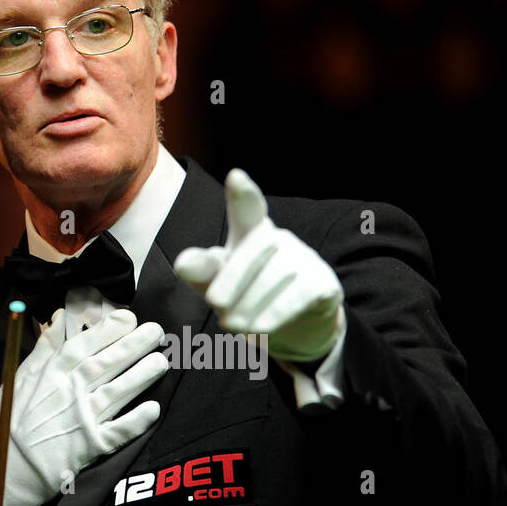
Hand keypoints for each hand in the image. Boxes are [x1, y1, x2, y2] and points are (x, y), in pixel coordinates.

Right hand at [0, 308, 167, 505]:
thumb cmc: (6, 421)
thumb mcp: (20, 377)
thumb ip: (44, 349)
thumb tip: (59, 319)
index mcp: (52, 373)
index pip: (85, 344)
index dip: (109, 329)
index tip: (127, 317)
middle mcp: (69, 392)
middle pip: (107, 363)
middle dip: (134, 344)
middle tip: (156, 330)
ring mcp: (81, 419)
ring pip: (118, 392)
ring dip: (142, 375)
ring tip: (161, 361)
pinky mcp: (89, 447)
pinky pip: (119, 431)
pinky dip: (137, 420)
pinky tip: (153, 408)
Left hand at [173, 168, 343, 361]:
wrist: (294, 327)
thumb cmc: (246, 295)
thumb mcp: (217, 283)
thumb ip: (202, 271)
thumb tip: (183, 263)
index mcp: (249, 233)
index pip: (247, 209)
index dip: (243, 194)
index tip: (236, 177)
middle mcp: (278, 239)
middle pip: (255, 247)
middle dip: (232, 278)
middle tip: (215, 304)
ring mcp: (304, 259)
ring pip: (275, 275)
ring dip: (249, 304)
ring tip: (233, 325)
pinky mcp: (323, 283)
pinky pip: (298, 296)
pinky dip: (274, 314)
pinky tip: (259, 328)